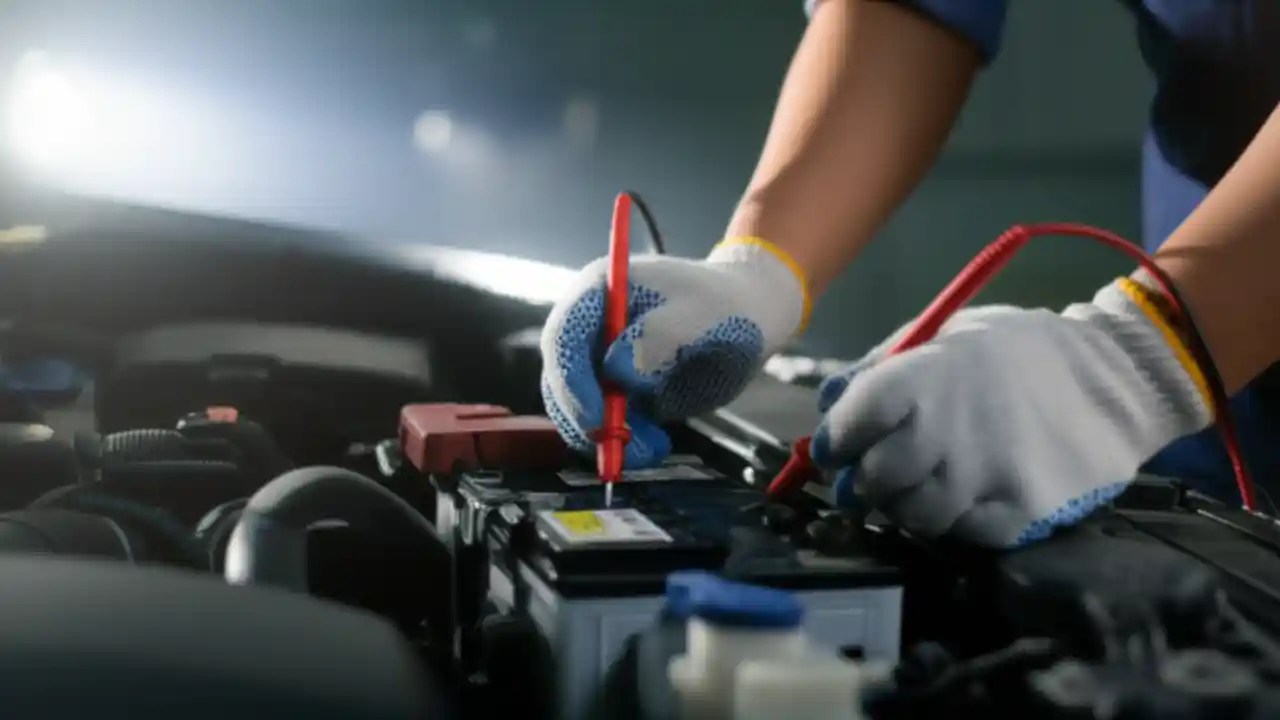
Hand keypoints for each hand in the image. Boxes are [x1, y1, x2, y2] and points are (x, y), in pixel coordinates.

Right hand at [541, 238, 808, 467]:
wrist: (749, 316)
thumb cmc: (726, 307)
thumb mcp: (703, 315)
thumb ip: (661, 335)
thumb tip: (615, 370)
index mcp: (599, 292)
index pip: (563, 338)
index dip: (571, 381)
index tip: (597, 418)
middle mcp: (588, 326)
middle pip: (561, 378)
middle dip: (586, 419)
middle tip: (623, 449)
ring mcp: (597, 358)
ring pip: (576, 407)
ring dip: (605, 437)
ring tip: (655, 447)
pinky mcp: (613, 389)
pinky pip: (601, 422)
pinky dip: (621, 442)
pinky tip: (656, 445)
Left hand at [811, 277, 1213, 547]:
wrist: (1117, 375)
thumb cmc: (1019, 350)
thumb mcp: (947, 332)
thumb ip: (883, 365)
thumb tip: (829, 401)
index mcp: (924, 377)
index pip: (852, 422)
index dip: (835, 440)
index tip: (835, 447)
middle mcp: (948, 431)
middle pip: (875, 479)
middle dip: (863, 482)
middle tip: (868, 478)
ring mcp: (985, 477)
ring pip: (915, 516)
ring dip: (906, 506)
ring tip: (918, 486)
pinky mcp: (1020, 514)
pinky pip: (964, 533)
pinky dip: (957, 519)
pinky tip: (967, 494)